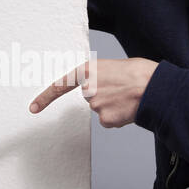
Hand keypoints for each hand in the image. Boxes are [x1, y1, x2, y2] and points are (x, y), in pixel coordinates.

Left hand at [28, 57, 158, 127]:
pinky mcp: (105, 119)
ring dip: (113, 107)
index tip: (32, 108)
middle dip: (104, 96)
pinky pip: (108, 121)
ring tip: (129, 97)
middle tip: (122, 89)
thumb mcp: (114, 67)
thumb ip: (100, 77)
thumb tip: (99, 90)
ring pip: (100, 111)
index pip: (60, 85)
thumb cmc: (141, 74)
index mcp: (88, 71)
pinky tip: (129, 109)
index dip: (45, 98)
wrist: (157, 88)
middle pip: (90, 98)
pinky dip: (118, 117)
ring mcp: (95, 105)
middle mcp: (87, 88)